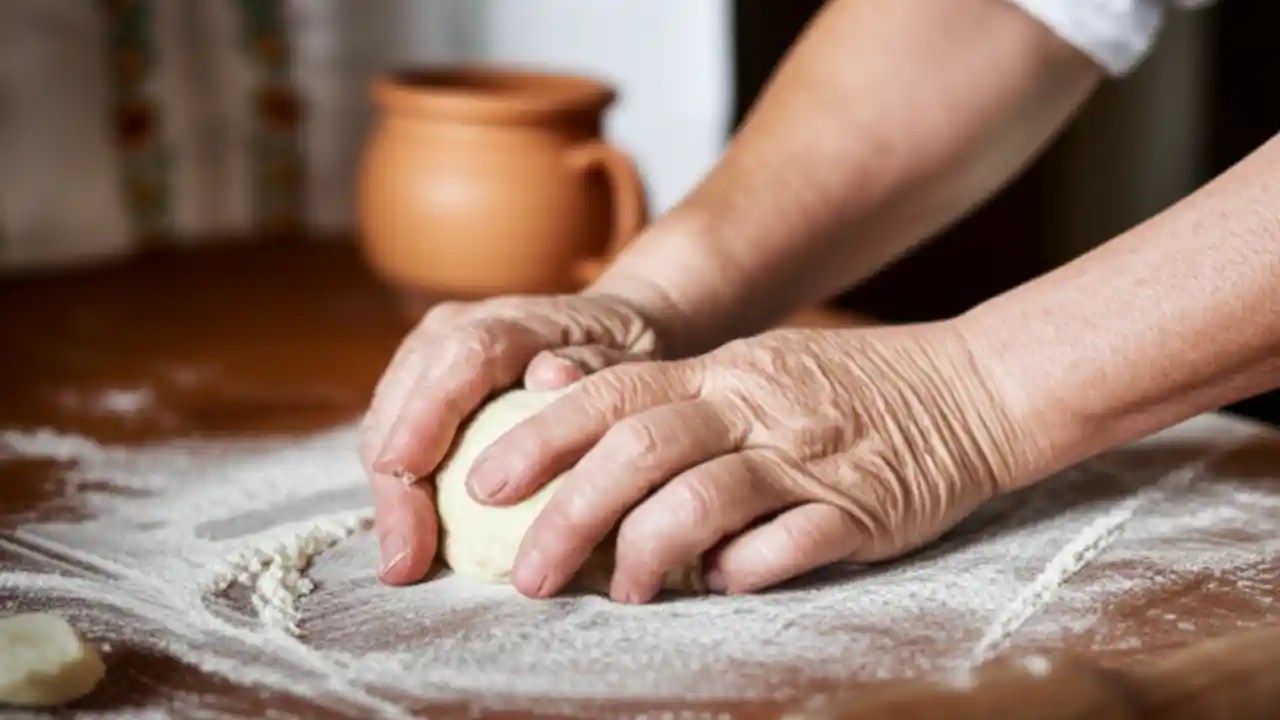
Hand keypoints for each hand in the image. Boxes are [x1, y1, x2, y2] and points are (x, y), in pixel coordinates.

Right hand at [360, 292, 670, 584]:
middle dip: (398, 482)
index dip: (427, 412)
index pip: (460, 357)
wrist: (612, 329)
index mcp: (511, 321)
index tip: (405, 468)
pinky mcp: (418, 388)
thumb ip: (596, 367)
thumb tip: (550, 378)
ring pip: (387, 422)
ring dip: (390, 496)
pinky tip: (411, 541)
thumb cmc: (625, 351)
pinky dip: (399, 491)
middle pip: (407, 398)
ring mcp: (428, 358)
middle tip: (405, 558)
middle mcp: (455, 330)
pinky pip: (394, 439)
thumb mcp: (632, 356)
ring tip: (402, 562)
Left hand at [465, 323, 1035, 601]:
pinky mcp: (858, 511)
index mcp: (723, 371)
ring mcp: (806, 458)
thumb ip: (670, 393)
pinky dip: (741, 571)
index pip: (612, 393)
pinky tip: (721, 585)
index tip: (483, 484)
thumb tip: (567, 410)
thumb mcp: (754, 366)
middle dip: (569, 514)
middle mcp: (754, 407)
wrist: (966, 390)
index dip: (540, 438)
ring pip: (702, 499)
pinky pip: (786, 546)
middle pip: (638, 451)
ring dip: (647, 553)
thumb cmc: (846, 386)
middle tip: (529, 573)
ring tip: (624, 591)